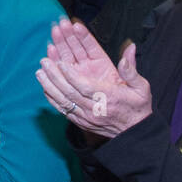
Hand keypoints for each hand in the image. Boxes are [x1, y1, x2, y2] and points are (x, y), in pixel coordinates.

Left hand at [35, 18, 152, 138]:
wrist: (135, 133)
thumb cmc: (138, 106)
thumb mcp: (142, 87)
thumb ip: (132, 70)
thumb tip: (130, 49)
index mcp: (109, 98)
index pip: (86, 87)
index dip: (72, 75)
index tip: (61, 63)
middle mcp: (95, 109)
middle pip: (70, 92)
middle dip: (55, 77)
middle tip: (44, 62)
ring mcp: (86, 117)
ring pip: (63, 101)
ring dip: (50, 86)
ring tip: (39, 72)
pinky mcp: (81, 122)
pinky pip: (63, 110)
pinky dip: (52, 99)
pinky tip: (44, 88)